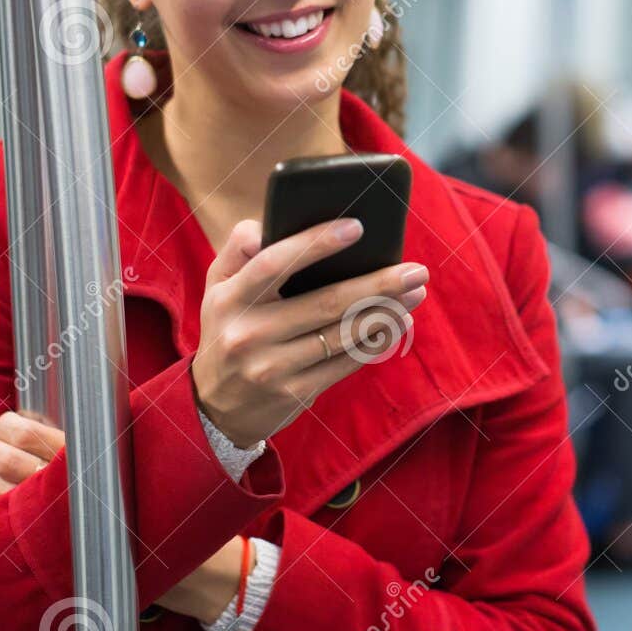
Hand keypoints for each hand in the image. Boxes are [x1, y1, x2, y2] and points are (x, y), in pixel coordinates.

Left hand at [0, 410, 242, 624]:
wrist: (186, 558)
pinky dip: (3, 504)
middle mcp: (78, 488)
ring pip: (9, 491)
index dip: (15, 429)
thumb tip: (73, 418)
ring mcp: (66, 520)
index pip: (38, 437)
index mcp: (98, 459)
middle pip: (15, 462)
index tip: (8, 423)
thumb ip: (108, 442)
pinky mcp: (61, 546)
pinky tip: (5, 495)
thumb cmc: (163, 499)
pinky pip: (17, 521)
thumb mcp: (141, 462)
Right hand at [191, 217, 428, 449]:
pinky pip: (344, 363)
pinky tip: (396, 323)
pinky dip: (375, 342)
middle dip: (378, 284)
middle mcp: (249, 333)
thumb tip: (266, 224)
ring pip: (342, 334)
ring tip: (414, 294)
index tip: (357, 227)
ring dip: (386, 313)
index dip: (316, 243)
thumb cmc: (228, 328)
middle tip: (416, 270)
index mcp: (232, 298)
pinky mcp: (295, 392)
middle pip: (325, 302)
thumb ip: (239, 249)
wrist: (215, 406)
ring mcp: (272, 367)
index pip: (274, 263)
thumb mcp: (218, 287)